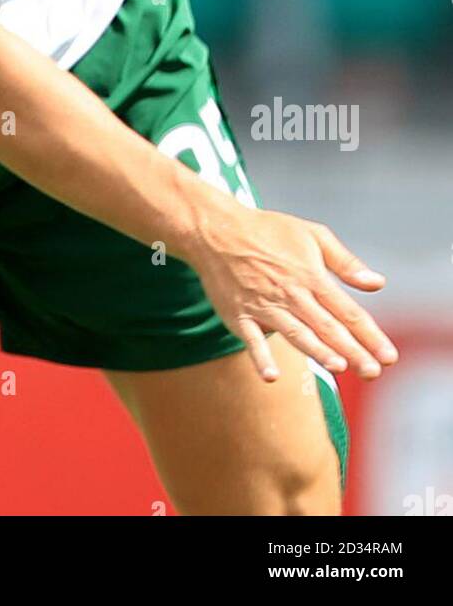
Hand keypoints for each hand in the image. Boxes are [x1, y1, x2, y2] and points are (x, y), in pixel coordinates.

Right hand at [182, 196, 398, 381]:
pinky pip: (251, 340)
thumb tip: (377, 283)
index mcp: (311, 276)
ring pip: (296, 333)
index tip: (389, 356)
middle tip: (373, 373)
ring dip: (317, 350)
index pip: (347, 311)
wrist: (217, 230)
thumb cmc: (268, 231)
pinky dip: (261, 357)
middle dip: (354, 351)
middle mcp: (291, 294)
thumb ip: (345, 262)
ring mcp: (264, 306)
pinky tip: (271, 376)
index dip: (370, 334)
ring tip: (339, 366)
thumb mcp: (312, 235)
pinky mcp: (239, 315)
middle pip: (327, 327)